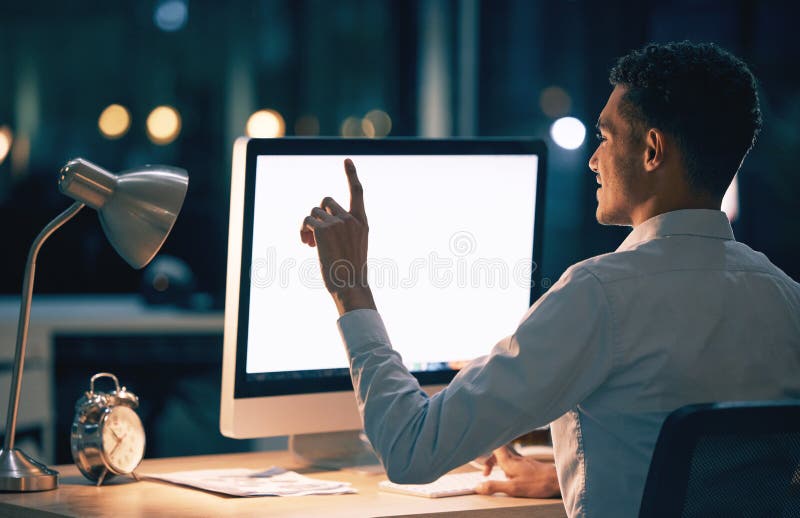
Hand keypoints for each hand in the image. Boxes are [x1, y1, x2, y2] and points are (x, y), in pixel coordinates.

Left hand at [301, 159, 375, 314]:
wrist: (351, 286)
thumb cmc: (350, 272)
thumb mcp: (353, 247)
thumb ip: (342, 230)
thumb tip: (316, 222)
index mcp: (362, 223)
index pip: (357, 192)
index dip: (351, 175)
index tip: (347, 160)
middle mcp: (352, 219)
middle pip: (326, 201)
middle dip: (317, 215)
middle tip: (313, 236)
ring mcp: (339, 223)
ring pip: (314, 212)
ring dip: (308, 225)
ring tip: (309, 243)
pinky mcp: (325, 230)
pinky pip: (307, 221)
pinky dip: (302, 231)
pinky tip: (307, 245)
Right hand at [475, 445, 559, 497]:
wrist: (558, 481)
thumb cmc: (538, 483)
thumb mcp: (514, 488)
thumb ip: (495, 486)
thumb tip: (478, 487)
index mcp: (509, 461)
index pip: (495, 445)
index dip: (487, 444)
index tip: (479, 449)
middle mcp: (515, 458)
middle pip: (498, 452)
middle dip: (490, 460)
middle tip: (486, 472)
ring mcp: (523, 462)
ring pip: (507, 458)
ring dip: (499, 465)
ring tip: (498, 477)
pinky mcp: (529, 466)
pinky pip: (514, 463)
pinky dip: (508, 468)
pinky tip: (512, 478)